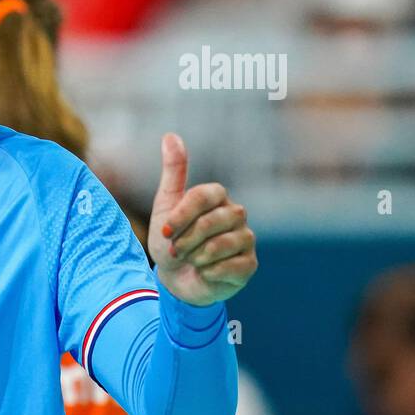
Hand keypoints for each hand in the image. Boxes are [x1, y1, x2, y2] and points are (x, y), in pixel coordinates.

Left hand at [148, 132, 256, 305]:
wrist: (176, 278)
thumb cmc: (171, 240)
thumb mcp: (165, 206)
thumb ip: (173, 172)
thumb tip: (170, 135)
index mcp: (217, 197)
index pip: (205, 195)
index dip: (182, 214)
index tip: (165, 230)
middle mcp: (236, 215)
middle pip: (214, 220)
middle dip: (187, 239)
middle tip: (175, 250)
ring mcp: (246, 239)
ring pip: (223, 244)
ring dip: (197, 256)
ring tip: (189, 260)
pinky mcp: (249, 264)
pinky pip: (232, 266)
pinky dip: (209, 272)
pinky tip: (204, 272)